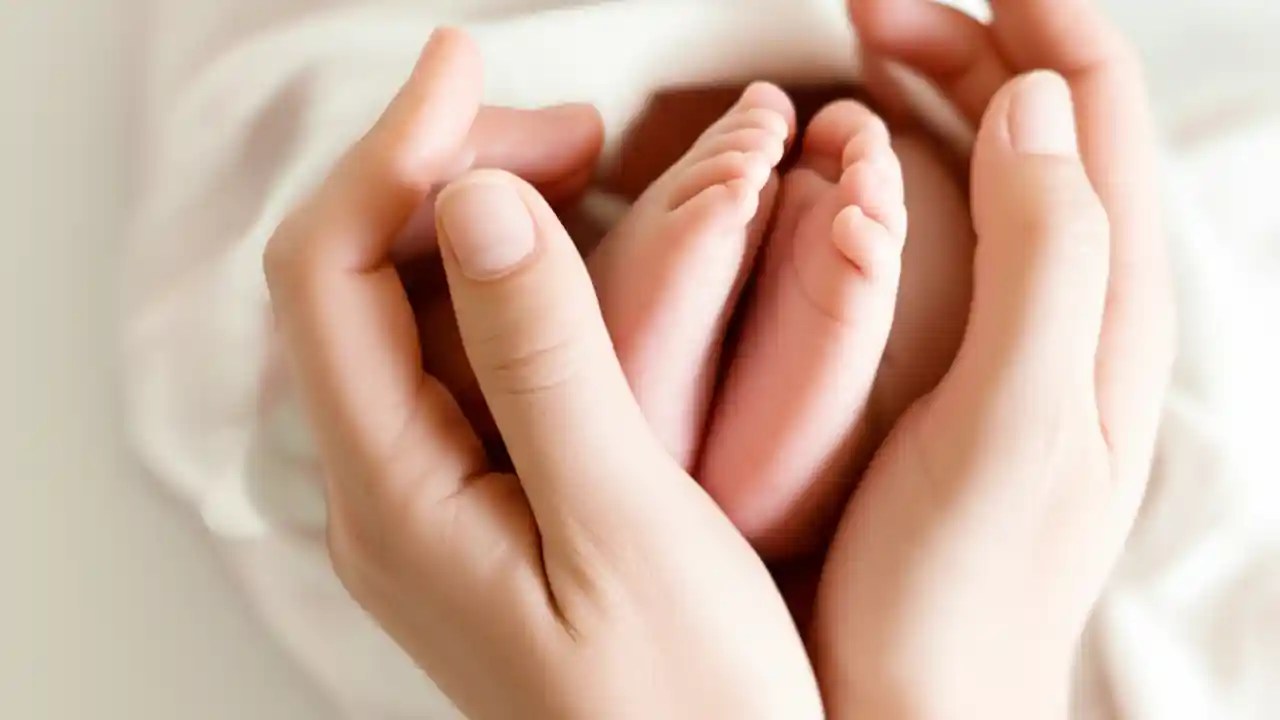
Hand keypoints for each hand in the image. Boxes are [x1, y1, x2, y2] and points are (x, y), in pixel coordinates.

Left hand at [264, 29, 821, 719]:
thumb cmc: (686, 709)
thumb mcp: (625, 526)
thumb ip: (543, 362)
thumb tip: (470, 202)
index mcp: (397, 497)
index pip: (328, 273)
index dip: (391, 151)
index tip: (471, 66)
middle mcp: (390, 493)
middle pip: (356, 282)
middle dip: (439, 172)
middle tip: (571, 128)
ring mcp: (435, 500)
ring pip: (414, 315)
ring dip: (481, 222)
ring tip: (587, 169)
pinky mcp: (489, 505)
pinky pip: (469, 363)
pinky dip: (516, 286)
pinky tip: (587, 266)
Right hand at [814, 2, 1174, 716]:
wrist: (912, 712)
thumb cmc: (955, 590)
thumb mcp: (1018, 418)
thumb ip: (1046, 256)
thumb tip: (1033, 105)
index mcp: (1107, 305)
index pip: (1094, 107)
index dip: (1031, 19)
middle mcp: (1076, 313)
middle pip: (1046, 128)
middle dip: (967, 45)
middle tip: (867, 13)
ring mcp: (1015, 342)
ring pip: (993, 178)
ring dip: (935, 104)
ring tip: (855, 69)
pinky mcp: (956, 377)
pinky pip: (948, 243)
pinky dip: (902, 184)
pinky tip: (843, 185)